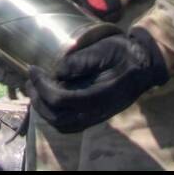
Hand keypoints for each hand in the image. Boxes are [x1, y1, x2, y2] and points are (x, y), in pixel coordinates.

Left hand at [25, 27, 169, 133]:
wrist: (144, 66)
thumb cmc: (123, 54)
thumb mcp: (105, 49)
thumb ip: (83, 60)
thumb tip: (59, 70)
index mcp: (99, 95)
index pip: (61, 100)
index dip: (42, 85)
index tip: (33, 68)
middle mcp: (96, 112)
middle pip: (58, 117)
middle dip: (38, 100)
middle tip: (30, 80)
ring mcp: (96, 117)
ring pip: (62, 125)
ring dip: (43, 110)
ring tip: (35, 90)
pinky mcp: (95, 116)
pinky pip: (70, 126)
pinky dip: (54, 116)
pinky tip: (48, 100)